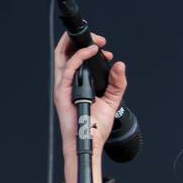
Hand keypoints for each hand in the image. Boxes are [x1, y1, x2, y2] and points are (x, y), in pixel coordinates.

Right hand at [51, 30, 127, 182]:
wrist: (90, 142)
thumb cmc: (96, 127)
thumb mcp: (112, 101)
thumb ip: (117, 83)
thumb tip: (120, 65)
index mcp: (77, 83)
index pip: (77, 58)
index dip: (89, 49)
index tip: (105, 50)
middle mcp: (68, 82)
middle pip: (65, 52)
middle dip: (80, 40)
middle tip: (98, 39)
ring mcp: (63, 86)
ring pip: (61, 55)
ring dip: (76, 43)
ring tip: (93, 41)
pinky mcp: (62, 91)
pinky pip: (69, 68)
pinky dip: (79, 57)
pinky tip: (91, 52)